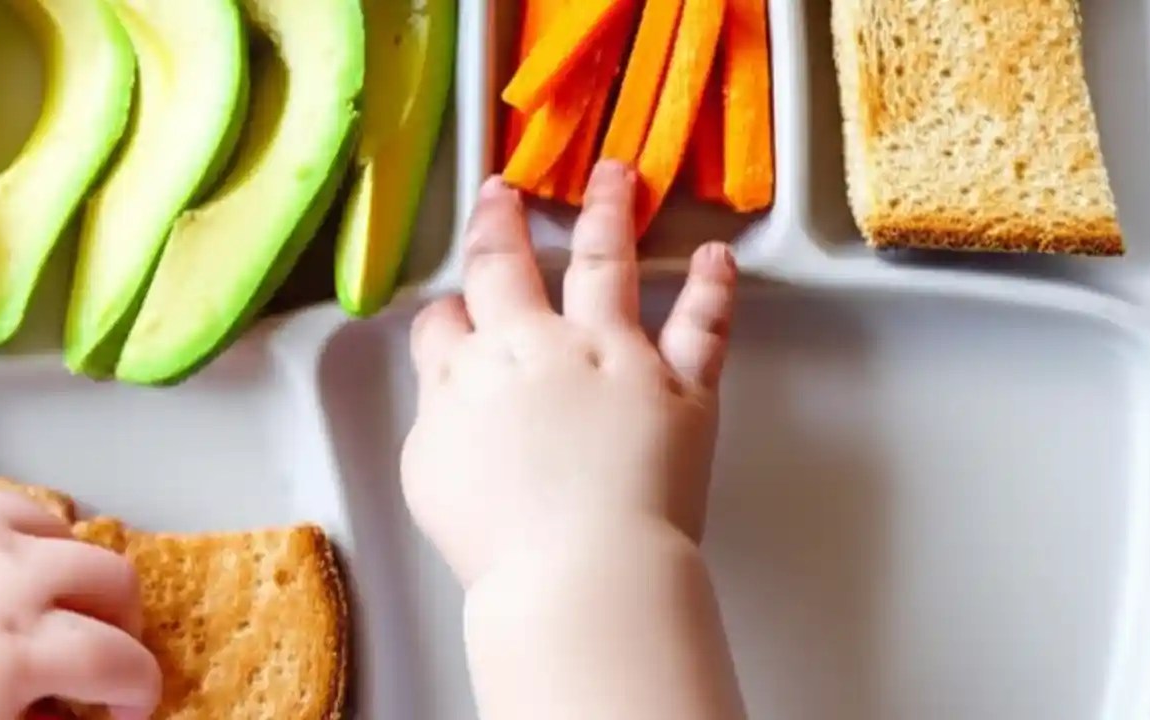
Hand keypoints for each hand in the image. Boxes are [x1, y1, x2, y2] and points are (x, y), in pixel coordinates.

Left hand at [0, 482, 159, 719]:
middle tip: (98, 651)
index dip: (139, 689)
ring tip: (43, 601)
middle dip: (119, 619)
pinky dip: (12, 535)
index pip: (121, 663)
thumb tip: (71, 716)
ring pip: (63, 530)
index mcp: (11, 655)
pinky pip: (4, 502)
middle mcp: (4, 580)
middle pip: (114, 579)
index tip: (129, 708)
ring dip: (67, 568)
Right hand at [403, 160, 736, 587]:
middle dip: (503, 224)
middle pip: (511, 268)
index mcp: (471, 372)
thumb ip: (440, 410)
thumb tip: (452, 381)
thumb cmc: (499, 541)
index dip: (449, 306)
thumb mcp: (431, 472)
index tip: (455, 298)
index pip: (448, 321)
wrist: (579, 569)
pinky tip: (718, 256)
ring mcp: (614, 358)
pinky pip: (700, 326)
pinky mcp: (678, 385)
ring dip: (610, 214)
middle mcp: (539, 346)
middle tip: (505, 192)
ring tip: (617, 175)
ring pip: (609, 266)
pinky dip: (712, 288)